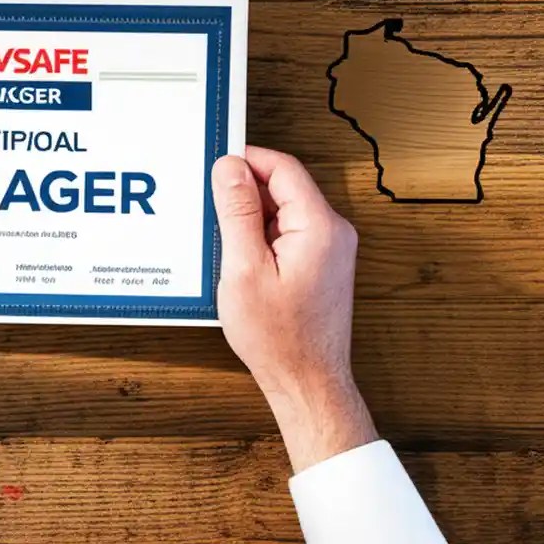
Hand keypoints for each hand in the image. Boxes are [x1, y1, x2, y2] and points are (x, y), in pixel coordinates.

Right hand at [212, 145, 376, 472]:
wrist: (307, 382)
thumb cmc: (279, 338)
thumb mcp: (244, 269)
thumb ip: (237, 212)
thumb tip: (231, 167)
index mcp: (319, 226)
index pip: (283, 167)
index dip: (246, 161)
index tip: (215, 165)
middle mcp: (333, 232)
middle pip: (283, 187)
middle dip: (243, 193)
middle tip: (211, 212)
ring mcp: (330, 248)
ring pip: (283, 210)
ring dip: (250, 219)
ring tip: (224, 246)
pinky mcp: (321, 263)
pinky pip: (288, 232)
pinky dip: (261, 238)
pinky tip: (240, 261)